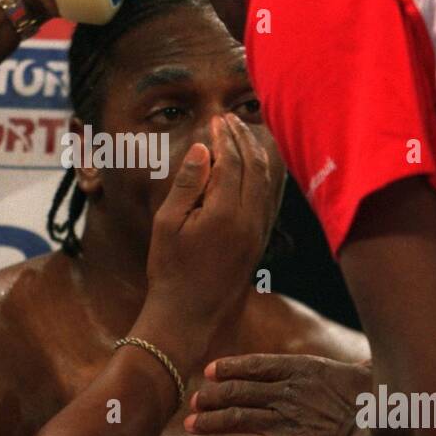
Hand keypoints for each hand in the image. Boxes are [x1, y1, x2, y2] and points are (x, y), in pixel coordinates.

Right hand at [143, 114, 272, 346]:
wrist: (188, 315)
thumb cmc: (169, 269)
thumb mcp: (167, 223)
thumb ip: (187, 184)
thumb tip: (202, 149)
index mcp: (225, 213)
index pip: (231, 162)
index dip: (224, 137)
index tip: (215, 120)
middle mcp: (249, 220)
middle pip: (253, 167)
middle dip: (242, 139)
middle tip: (228, 120)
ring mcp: (257, 232)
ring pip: (266, 182)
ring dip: (256, 155)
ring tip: (243, 134)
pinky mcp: (259, 243)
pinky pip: (268, 200)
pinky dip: (263, 177)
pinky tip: (255, 168)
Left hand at [184, 352, 376, 435]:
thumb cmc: (388, 407)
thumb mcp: (373, 376)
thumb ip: (361, 368)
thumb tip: (371, 358)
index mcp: (305, 370)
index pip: (258, 365)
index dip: (231, 368)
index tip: (212, 371)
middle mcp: (288, 392)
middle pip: (239, 391)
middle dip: (213, 396)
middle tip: (194, 402)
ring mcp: (284, 422)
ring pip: (235, 419)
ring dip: (210, 424)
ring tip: (190, 428)